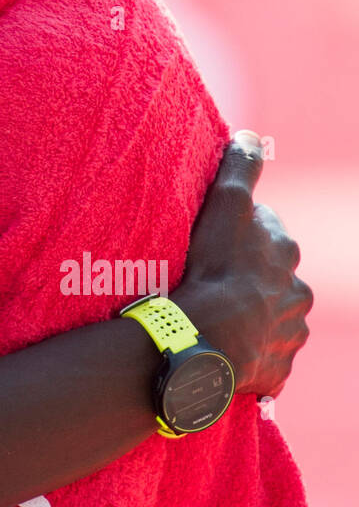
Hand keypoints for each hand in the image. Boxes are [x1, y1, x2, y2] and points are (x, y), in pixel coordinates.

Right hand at [177, 131, 311, 396]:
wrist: (209, 336)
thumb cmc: (216, 267)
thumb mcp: (227, 205)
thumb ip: (241, 167)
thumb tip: (251, 135)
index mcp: (287, 254)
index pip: (266, 235)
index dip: (240, 236)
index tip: (215, 242)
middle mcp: (297, 295)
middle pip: (273, 279)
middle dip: (251, 279)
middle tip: (212, 281)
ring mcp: (287, 336)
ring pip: (272, 321)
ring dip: (251, 319)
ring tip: (215, 319)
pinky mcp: (274, 371)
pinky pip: (263, 362)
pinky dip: (249, 356)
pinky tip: (223, 350)